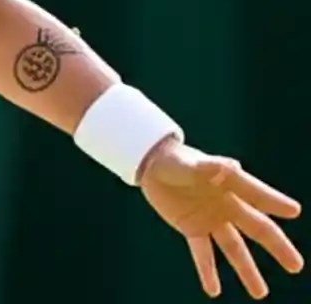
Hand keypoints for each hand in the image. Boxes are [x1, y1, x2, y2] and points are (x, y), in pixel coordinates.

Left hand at [140, 138, 303, 298]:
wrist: (154, 165)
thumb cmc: (177, 160)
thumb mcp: (191, 163)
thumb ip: (209, 167)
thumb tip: (230, 165)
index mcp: (232, 184)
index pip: (257, 194)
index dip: (274, 201)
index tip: (294, 210)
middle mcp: (228, 204)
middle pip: (258, 228)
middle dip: (278, 247)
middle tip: (296, 266)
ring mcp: (212, 219)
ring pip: (235, 248)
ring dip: (246, 270)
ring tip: (260, 293)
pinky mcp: (193, 228)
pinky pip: (203, 253)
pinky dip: (207, 271)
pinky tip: (213, 291)